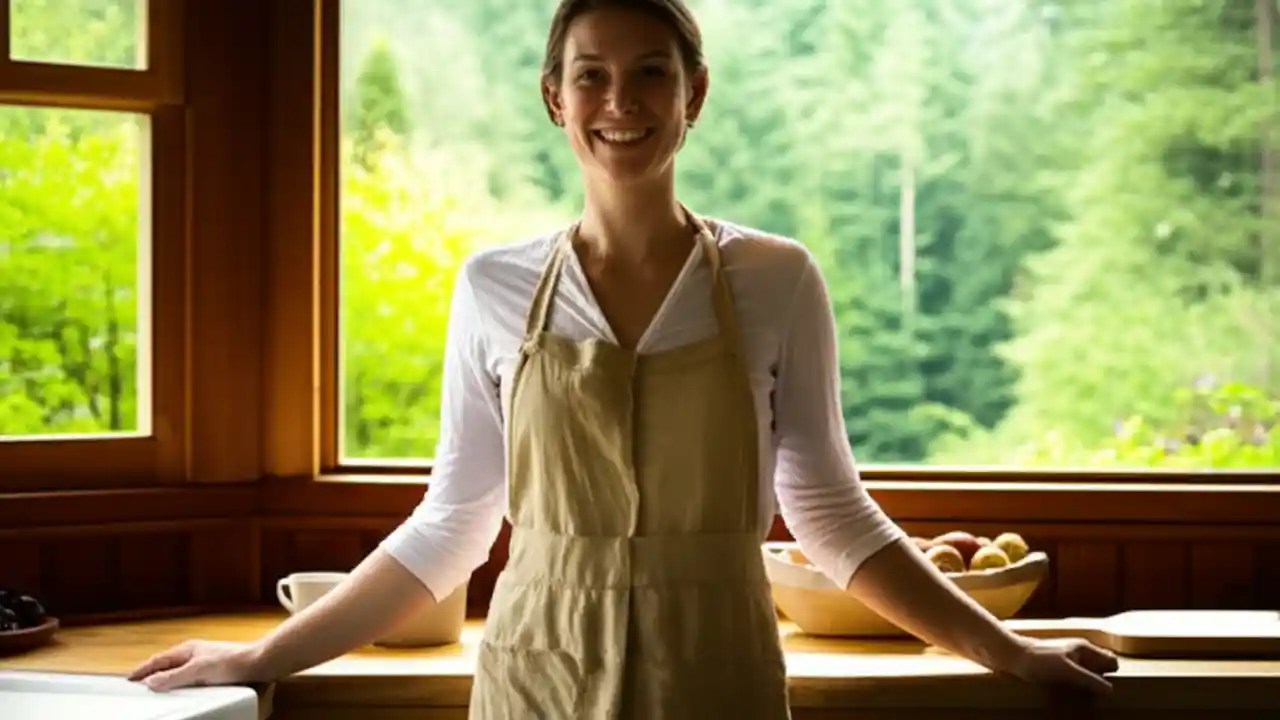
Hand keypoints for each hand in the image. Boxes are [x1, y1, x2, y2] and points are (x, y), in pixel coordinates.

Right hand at [128, 639, 263, 691]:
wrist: (258, 663)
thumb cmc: (231, 662)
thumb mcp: (198, 671)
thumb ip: (174, 677)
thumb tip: (150, 682)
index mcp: (187, 649)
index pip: (158, 660)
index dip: (142, 670)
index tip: (128, 679)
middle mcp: (194, 653)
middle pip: (166, 664)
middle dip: (151, 673)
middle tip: (137, 685)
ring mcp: (204, 660)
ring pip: (177, 670)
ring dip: (165, 678)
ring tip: (154, 689)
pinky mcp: (213, 670)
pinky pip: (189, 676)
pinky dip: (179, 683)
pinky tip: (181, 690)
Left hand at [1002, 637, 1118, 695]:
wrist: (1008, 655)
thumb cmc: (1037, 659)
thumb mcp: (1067, 670)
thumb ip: (1089, 679)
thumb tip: (1111, 690)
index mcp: (1084, 649)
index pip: (1110, 661)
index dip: (1111, 675)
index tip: (1106, 690)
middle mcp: (1077, 654)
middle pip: (1098, 672)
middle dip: (1099, 686)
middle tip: (1094, 701)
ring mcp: (1065, 662)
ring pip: (1084, 679)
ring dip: (1084, 691)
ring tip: (1081, 705)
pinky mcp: (1053, 671)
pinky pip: (1070, 684)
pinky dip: (1071, 692)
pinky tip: (1067, 702)